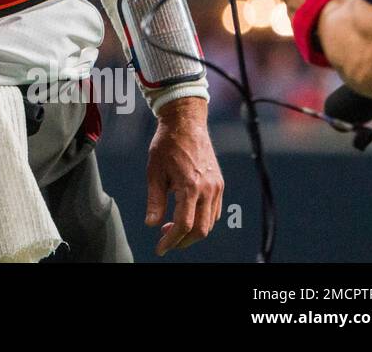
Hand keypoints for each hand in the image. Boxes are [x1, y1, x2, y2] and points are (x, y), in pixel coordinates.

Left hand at [145, 97, 223, 255]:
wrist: (186, 123)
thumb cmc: (166, 145)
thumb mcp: (154, 172)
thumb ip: (155, 200)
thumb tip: (152, 224)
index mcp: (190, 187)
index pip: (183, 225)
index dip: (171, 240)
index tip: (160, 248)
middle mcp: (208, 189)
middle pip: (201, 230)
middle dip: (183, 241)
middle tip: (165, 241)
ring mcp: (217, 187)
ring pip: (209, 222)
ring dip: (192, 231)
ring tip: (171, 226)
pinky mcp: (219, 184)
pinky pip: (214, 211)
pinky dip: (202, 220)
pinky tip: (185, 215)